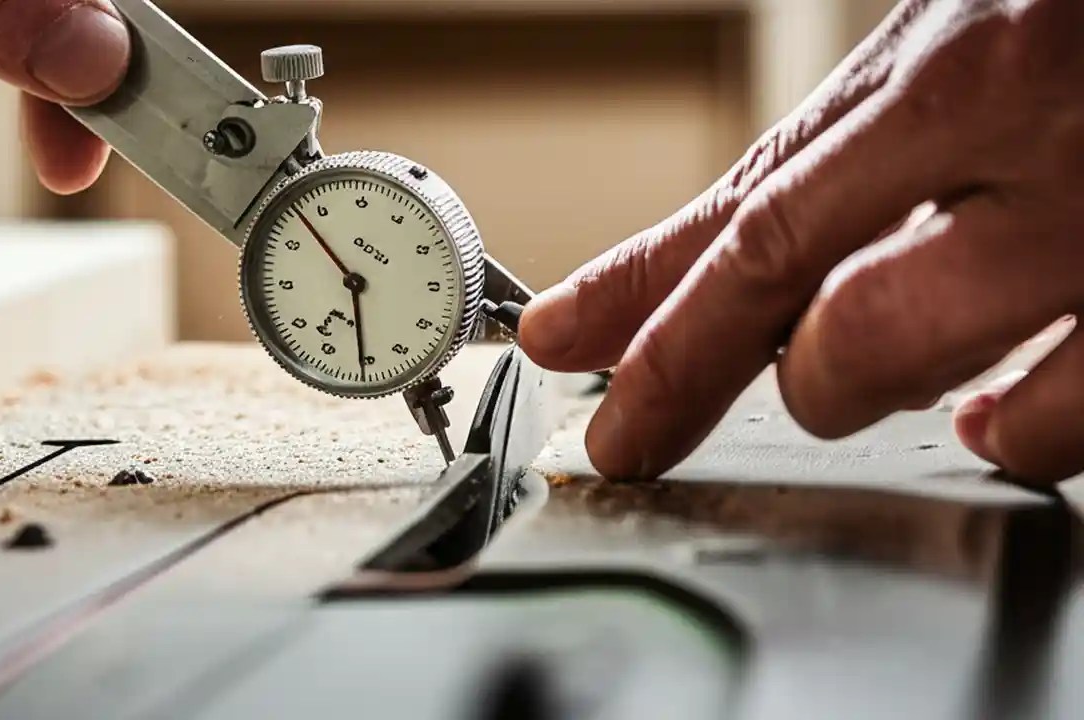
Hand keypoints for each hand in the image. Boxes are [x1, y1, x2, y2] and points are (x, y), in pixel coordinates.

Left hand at [520, 0, 1083, 485]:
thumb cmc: (1055, 42)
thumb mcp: (911, 87)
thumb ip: (772, 199)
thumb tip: (607, 306)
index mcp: (942, 78)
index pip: (749, 235)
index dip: (652, 337)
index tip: (581, 393)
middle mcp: (1027, 132)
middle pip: (820, 312)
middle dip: (763, 374)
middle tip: (758, 382)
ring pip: (915, 362)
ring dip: (876, 388)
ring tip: (895, 366)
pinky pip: (1079, 407)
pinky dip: (1025, 428)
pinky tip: (1008, 415)